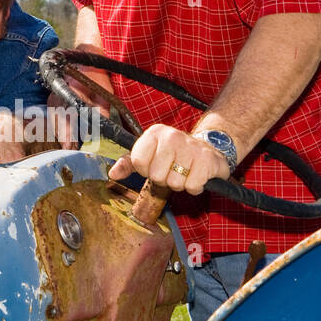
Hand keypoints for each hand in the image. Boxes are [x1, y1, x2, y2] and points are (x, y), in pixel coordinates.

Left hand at [108, 124, 229, 194]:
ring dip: (180, 183)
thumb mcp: (148, 153)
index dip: (146, 170)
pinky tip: (196, 175)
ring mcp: (190, 146)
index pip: (138, 162)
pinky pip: (193, 186)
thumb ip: (128, 163)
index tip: (155, 164)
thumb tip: (112, 174)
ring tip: (184, 172)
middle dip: (164, 179)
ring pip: (175, 183)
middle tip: (172, 170)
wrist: (207, 147)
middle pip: (156, 176)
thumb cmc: (172, 154)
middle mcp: (172, 136)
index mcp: (154, 133)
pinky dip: (194, 187)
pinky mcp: (207, 159)